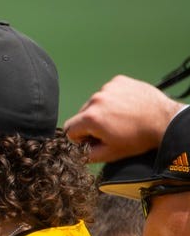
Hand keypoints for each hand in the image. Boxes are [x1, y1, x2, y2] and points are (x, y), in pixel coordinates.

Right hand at [63, 75, 180, 162]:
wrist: (165, 121)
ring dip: (103, 110)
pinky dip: (113, 99)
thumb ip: (86, 155)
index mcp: (90, 118)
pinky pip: (108, 91)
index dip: (80, 138)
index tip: (94, 139)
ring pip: (95, 102)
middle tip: (111, 129)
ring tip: (121, 117)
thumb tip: (76, 152)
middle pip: (82, 114)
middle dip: (91, 123)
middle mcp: (95, 99)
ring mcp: (107, 88)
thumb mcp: (110, 154)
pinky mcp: (118, 81)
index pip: (69, 128)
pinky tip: (126, 106)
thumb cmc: (139, 138)